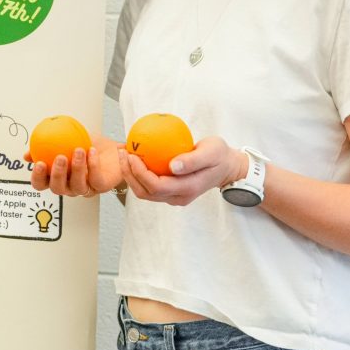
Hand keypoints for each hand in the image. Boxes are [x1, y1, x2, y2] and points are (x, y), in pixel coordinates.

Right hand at [28, 137, 124, 197]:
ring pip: (77, 186)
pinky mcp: (101, 187)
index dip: (38, 177)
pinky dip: (93, 165)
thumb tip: (27, 154)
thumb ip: (46, 146)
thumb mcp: (66, 141)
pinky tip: (92, 151)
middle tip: (60, 157)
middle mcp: (69, 186)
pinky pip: (95, 179)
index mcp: (58, 177)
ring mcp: (85, 188)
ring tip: (79, 150)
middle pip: (57, 188)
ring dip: (77, 168)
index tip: (39, 163)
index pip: (42, 184)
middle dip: (57, 174)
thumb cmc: (88, 146)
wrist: (113, 150)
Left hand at [116, 135, 240, 206]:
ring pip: (145, 192)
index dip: (140, 173)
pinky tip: (134, 156)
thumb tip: (172, 166)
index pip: (157, 186)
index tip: (132, 155)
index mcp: (187, 189)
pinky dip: (138, 174)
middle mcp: (178, 197)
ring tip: (124, 154)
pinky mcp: (171, 191)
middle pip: (146, 192)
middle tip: (122, 152)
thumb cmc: (220, 156)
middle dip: (129, 174)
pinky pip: (150, 186)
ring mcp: (174, 197)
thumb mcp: (211, 152)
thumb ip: (193, 160)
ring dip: (131, 175)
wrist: (227, 167)